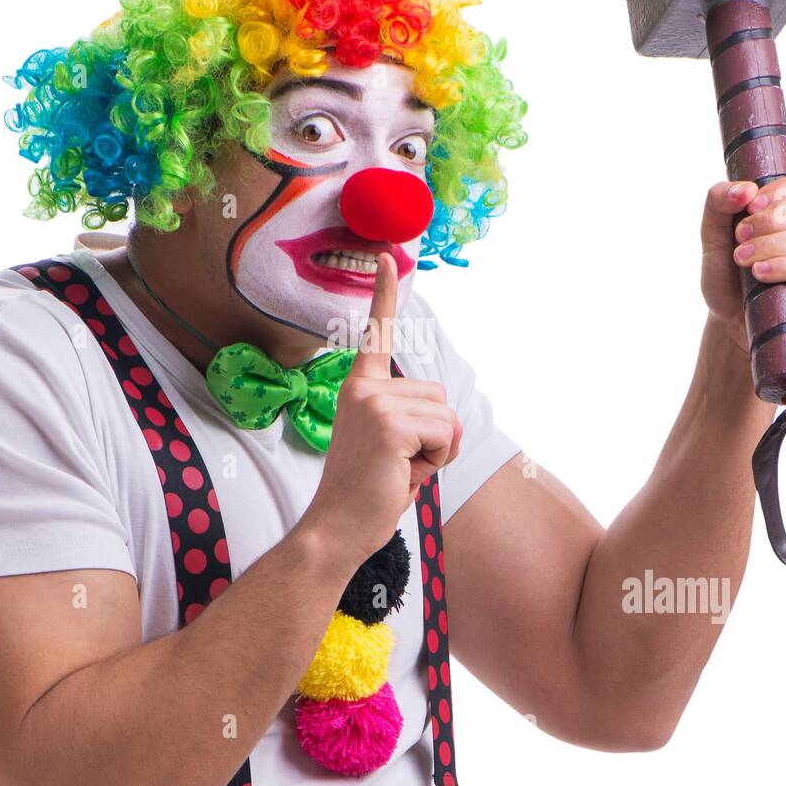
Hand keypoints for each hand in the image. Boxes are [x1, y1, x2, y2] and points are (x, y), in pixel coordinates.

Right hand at [300, 252, 462, 567]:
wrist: (335, 529)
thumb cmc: (365, 493)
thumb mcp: (387, 445)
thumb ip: (408, 419)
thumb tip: (449, 421)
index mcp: (359, 387)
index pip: (377, 333)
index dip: (384, 293)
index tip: (387, 256)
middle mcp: (363, 387)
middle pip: (439, 395)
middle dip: (435, 437)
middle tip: (397, 464)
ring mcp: (374, 403)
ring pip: (447, 417)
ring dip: (436, 452)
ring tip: (398, 470)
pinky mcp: (390, 424)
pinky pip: (445, 435)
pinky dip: (436, 462)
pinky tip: (402, 475)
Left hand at [701, 175, 785, 354]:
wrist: (731, 324)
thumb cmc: (729, 279)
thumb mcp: (714, 238)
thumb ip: (718, 204)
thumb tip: (745, 187)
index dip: (780, 192)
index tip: (748, 207)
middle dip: (769, 223)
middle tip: (739, 240)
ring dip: (775, 246)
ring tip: (744, 259)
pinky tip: (761, 273)